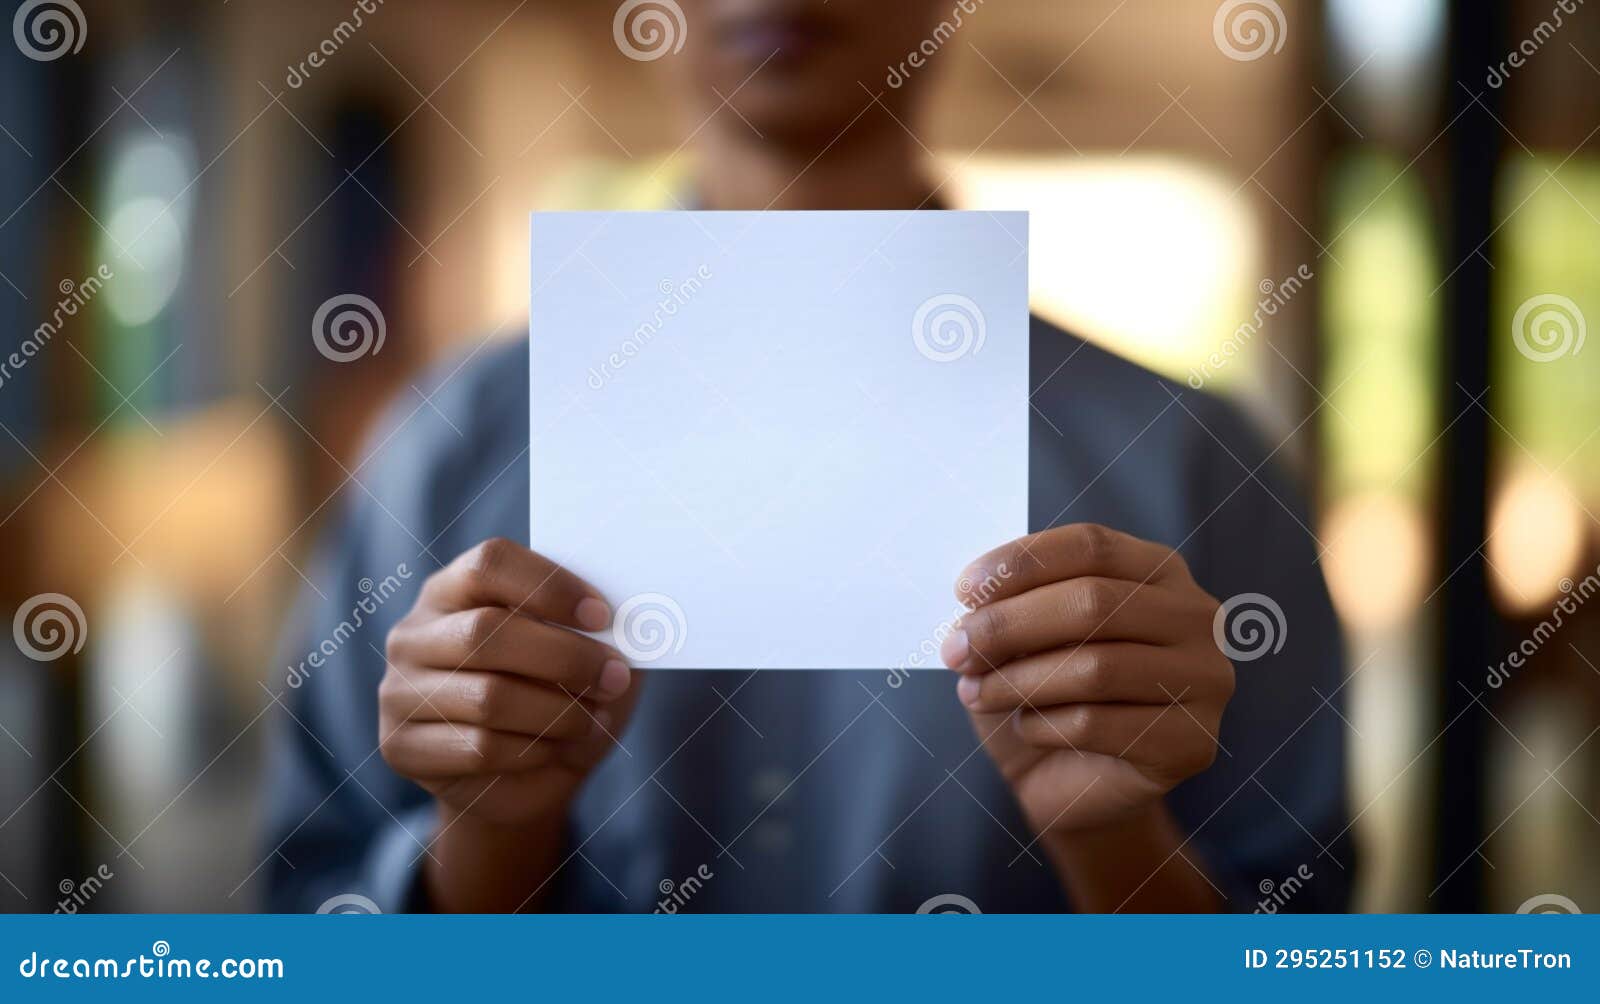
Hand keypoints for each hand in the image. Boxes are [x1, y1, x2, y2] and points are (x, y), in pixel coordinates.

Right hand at [379, 538, 638, 827]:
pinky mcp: (401, 747)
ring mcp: (399, 691)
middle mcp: (415, 633)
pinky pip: (479, 747)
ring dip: (557, 712)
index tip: (603, 615)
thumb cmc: (558, 699)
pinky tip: (553, 749)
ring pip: (488, 697)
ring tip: (589, 721)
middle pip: (487, 629)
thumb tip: (633, 619)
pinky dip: (534, 751)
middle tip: (613, 677)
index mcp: (454, 589)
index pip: (490, 563)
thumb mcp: (585, 657)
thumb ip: (598, 632)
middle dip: (565, 656)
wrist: (524, 779)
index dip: (550, 585)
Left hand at [942, 524, 1233, 835]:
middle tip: (955, 650)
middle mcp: (1196, 617)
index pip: (1092, 546)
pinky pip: (1099, 725)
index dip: (1022, 562)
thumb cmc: (1045, 694)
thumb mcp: (1022, 637)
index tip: (964, 590)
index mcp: (1159, 571)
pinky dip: (1043, 725)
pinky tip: (1025, 727)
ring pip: (1095, 667)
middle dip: (1008, 625)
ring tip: (973, 693)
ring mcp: (1205, 680)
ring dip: (1016, 681)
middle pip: (1093, 602)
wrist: (1068, 782)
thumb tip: (979, 599)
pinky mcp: (1192, 742)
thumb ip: (1011, 605)